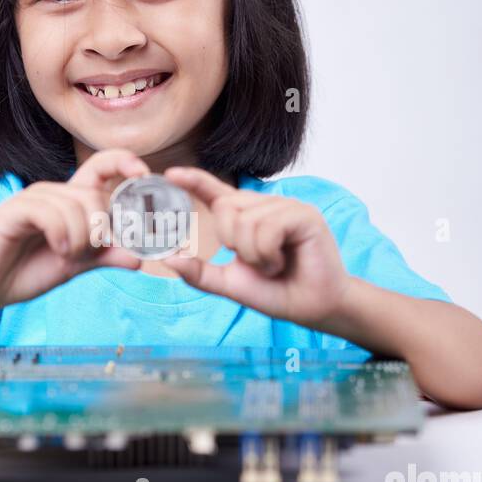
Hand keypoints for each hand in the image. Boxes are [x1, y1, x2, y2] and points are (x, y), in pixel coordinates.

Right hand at [0, 149, 147, 312]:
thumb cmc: (28, 271)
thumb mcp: (76, 266)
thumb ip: (105, 257)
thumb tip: (140, 257)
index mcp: (70, 200)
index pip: (102, 166)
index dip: (124, 162)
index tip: (143, 172)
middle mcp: (53, 192)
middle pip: (95, 195)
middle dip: (101, 228)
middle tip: (87, 252)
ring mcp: (32, 198)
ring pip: (76, 206)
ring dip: (80, 239)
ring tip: (66, 255)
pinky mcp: (12, 210)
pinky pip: (49, 213)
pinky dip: (60, 235)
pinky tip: (57, 249)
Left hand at [161, 166, 351, 327]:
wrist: (312, 308)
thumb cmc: (276, 292)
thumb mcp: (229, 284)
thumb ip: (199, 273)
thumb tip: (169, 260)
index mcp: (247, 217)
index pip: (216, 192)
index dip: (194, 180)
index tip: (170, 174)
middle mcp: (266, 205)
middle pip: (225, 207)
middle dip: (233, 243)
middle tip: (256, 262)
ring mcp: (286, 206)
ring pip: (246, 221)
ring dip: (254, 255)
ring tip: (273, 265)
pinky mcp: (304, 214)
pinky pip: (267, 227)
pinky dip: (268, 253)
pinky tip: (282, 261)